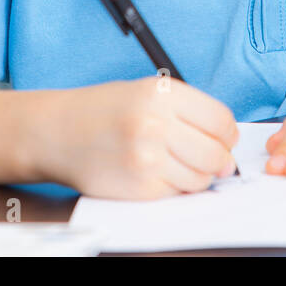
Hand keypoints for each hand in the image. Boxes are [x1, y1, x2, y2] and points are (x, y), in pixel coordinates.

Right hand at [47, 76, 238, 199]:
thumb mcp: (146, 92)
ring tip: (175, 163)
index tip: (223, 139)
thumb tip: (227, 141)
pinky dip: (173, 187)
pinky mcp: (139, 186)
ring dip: (196, 176)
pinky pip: (176, 193)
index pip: (222, 121)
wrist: (58, 131)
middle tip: (208, 158)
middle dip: (219, 160)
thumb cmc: (103, 111)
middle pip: (216, 154)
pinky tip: (155, 173)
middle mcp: (156, 123)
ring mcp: (147, 158)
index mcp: (163, 94)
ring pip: (200, 179)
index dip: (227, 134)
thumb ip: (187, 111)